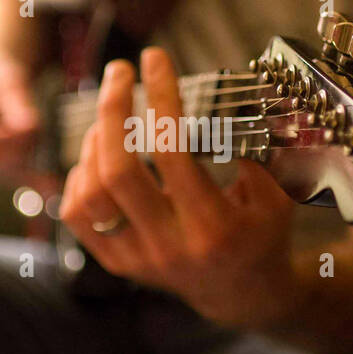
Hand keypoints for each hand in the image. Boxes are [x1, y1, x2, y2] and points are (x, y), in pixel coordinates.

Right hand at [0, 53, 49, 188]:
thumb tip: (29, 128)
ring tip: (45, 155)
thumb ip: (17, 101)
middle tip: (39, 137)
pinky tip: (51, 184)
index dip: (2, 139)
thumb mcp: (8, 79)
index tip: (30, 128)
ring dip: (25, 170)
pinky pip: (9, 179)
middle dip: (15, 156)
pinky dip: (31, 181)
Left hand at [59, 47, 297, 328]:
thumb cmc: (261, 233)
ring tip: (111, 113)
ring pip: (91, 192)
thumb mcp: (275, 194)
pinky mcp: (117, 263)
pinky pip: (77, 214)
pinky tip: (98, 154)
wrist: (242, 294)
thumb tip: (223, 92)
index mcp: (213, 228)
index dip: (161, 98)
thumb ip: (250, 149)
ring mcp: (138, 259)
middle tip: (119, 72)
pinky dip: (80, 175)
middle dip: (113, 110)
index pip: (173, 152)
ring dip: (94, 141)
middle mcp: (170, 247)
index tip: (156, 59)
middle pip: (118, 172)